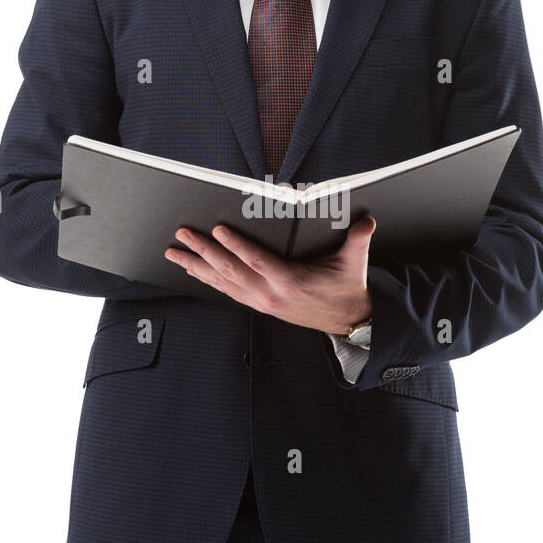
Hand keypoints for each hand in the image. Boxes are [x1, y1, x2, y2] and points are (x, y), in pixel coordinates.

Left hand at [164, 217, 375, 335]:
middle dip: (203, 251)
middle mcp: (270, 294)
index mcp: (291, 282)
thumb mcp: (354, 263)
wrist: (347, 320)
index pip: (257, 261)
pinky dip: (208, 279)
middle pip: (230, 271)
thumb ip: (359, 240)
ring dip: (196, 266)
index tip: (217, 230)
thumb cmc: (347, 287)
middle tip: (183, 234)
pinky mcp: (259, 304)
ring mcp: (262, 302)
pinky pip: (227, 291)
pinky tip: (193, 269)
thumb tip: (367, 222)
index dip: (236, 245)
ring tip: (175, 253)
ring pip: (223, 283)